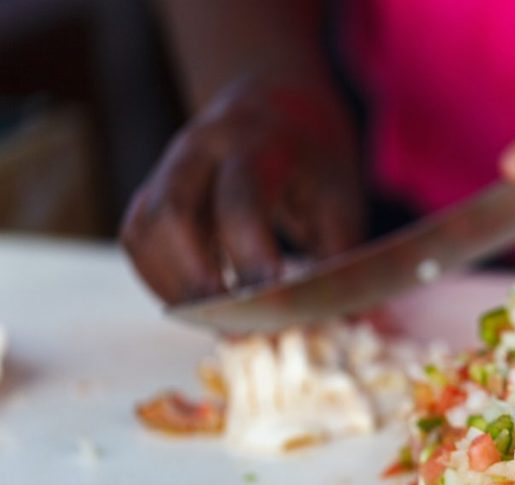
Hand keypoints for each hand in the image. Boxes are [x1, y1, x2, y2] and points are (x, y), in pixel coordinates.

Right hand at [121, 78, 363, 303]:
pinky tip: (196, 303)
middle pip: (172, 212)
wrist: (279, 100)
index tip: (272, 304)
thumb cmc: (316, 159)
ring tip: (215, 321)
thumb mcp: (343, 198)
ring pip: (143, 229)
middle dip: (197, 279)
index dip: (251, 256)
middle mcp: (203, 148)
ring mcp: (170, 166)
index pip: (241, 200)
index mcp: (260, 143)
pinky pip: (137, 239)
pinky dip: (160, 279)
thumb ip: (340, 258)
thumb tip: (348, 322)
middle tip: (233, 326)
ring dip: (173, 285)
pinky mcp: (155, 189)